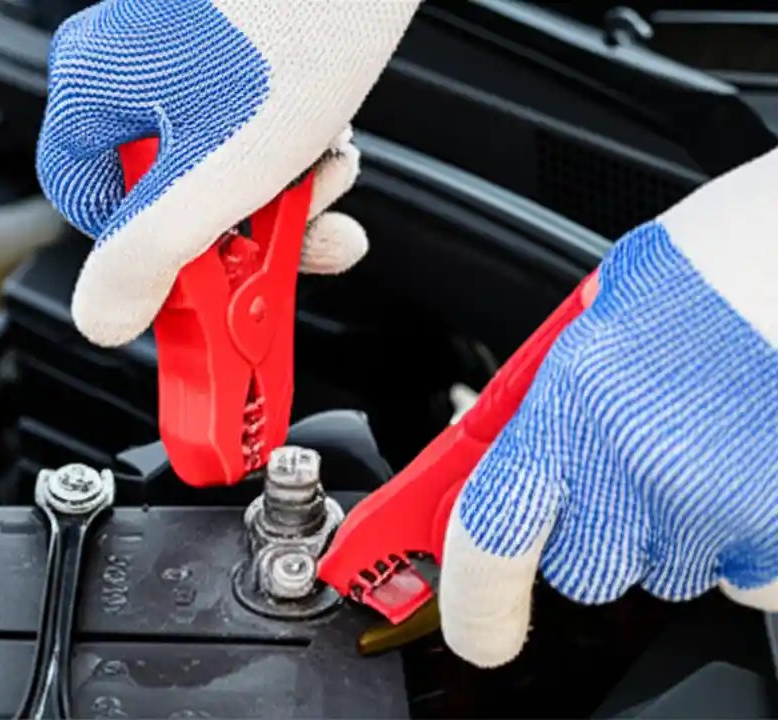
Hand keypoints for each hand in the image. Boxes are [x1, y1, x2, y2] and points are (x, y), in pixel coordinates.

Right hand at [36, 0, 418, 345]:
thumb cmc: (296, 22)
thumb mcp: (216, 174)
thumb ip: (148, 258)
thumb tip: (103, 317)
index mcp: (87, 94)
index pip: (94, 218)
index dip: (161, 263)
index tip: (213, 286)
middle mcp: (119, 64)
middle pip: (166, 194)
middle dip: (245, 229)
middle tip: (294, 240)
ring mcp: (174, 46)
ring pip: (216, 161)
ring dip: (282, 189)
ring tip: (326, 174)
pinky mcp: (227, 38)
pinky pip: (247, 120)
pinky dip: (292, 145)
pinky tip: (328, 142)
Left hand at [440, 148, 777, 668]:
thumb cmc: (706, 270)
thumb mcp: (589, 323)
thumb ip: (537, 408)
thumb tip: (493, 468)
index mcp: (571, 411)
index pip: (490, 538)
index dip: (473, 600)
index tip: (474, 631)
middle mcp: (640, 471)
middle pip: (582, 572)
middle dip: (587, 537)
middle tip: (618, 471)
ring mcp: (719, 508)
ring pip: (667, 571)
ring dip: (668, 531)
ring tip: (698, 446)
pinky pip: (746, 577)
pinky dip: (743, 540)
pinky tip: (746, 469)